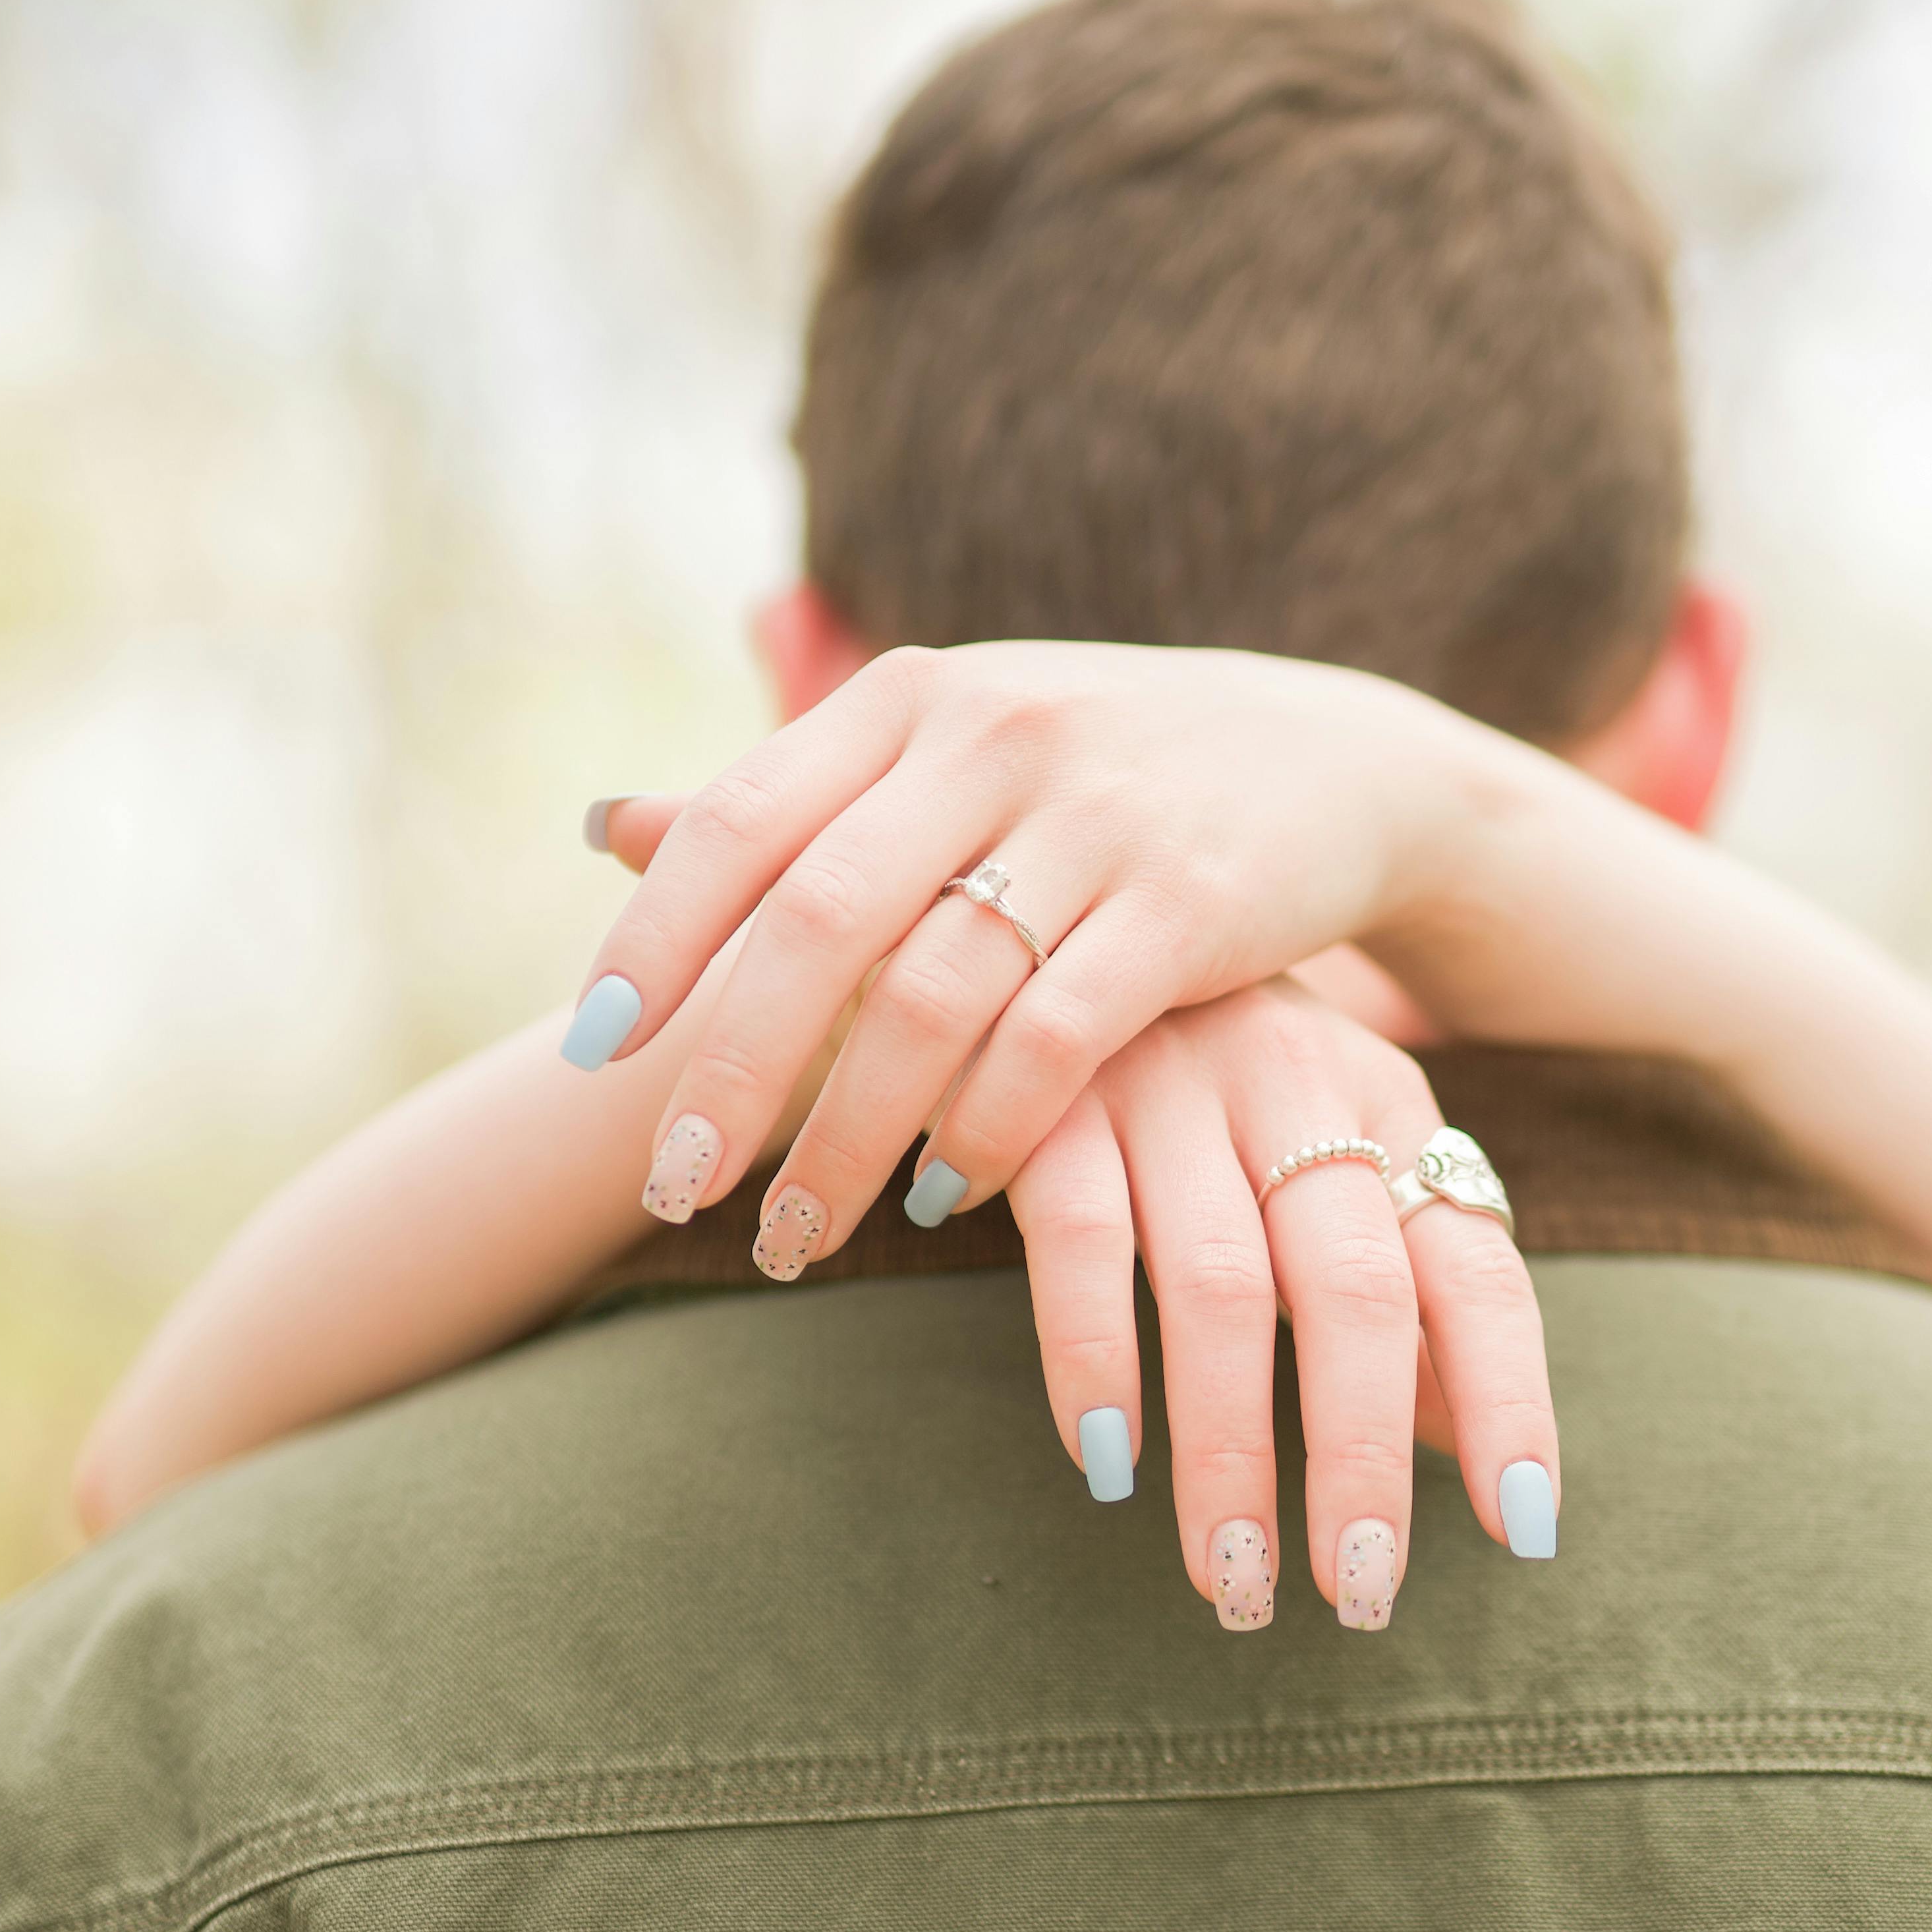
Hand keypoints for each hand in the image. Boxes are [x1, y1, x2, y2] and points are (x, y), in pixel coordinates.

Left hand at [572, 643, 1496, 1268]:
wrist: (1340, 762)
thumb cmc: (1100, 774)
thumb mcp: (950, 749)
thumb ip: (795, 799)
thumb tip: (602, 828)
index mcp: (911, 696)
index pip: (744, 819)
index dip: (656, 939)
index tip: (591, 1052)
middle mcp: (993, 738)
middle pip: (820, 922)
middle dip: (733, 1071)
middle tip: (674, 1192)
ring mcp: (1099, 816)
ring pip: (931, 997)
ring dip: (850, 1137)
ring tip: (797, 1235)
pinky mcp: (1193, 904)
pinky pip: (1058, 1039)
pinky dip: (989, 1130)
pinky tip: (946, 1196)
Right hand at [1005, 977, 1559, 1629]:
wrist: (1011, 914)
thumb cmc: (1183, 1073)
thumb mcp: (1312, 1148)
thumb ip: (1388, 1285)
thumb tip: (1462, 1454)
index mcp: (1383, 1103)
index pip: (1475, 1269)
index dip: (1508, 1402)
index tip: (1526, 1532)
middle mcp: (1294, 1083)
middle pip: (1358, 1295)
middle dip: (1361, 1460)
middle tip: (1357, 1596)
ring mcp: (1170, 1082)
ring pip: (1223, 1291)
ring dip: (1229, 1454)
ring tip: (1230, 1583)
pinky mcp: (1049, 1094)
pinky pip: (1082, 1243)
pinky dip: (1095, 1362)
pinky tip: (1105, 1462)